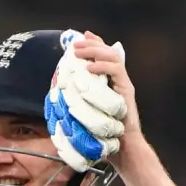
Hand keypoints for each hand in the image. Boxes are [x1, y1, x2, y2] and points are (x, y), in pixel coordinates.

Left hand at [45, 30, 127, 171]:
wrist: (121, 148)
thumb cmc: (101, 132)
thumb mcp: (85, 111)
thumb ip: (78, 97)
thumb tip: (59, 89)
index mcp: (109, 81)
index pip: (103, 55)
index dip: (93, 43)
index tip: (78, 37)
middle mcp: (117, 79)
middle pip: (107, 51)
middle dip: (90, 44)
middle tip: (73, 45)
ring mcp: (122, 84)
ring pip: (113, 56)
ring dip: (94, 50)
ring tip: (78, 52)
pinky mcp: (126, 90)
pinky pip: (116, 70)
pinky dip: (101, 66)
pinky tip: (88, 67)